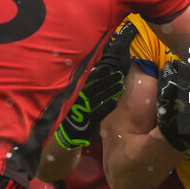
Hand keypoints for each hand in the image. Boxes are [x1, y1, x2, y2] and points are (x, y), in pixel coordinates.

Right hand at [53, 23, 137, 149]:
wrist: (69, 132)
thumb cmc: (75, 106)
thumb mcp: (77, 91)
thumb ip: (85, 76)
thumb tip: (95, 56)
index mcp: (74, 90)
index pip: (85, 79)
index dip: (96, 72)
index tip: (106, 66)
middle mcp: (77, 99)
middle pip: (92, 87)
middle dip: (105, 80)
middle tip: (118, 72)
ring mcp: (82, 111)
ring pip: (97, 98)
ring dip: (109, 90)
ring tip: (120, 84)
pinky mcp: (88, 122)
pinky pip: (98, 113)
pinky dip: (106, 106)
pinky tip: (115, 101)